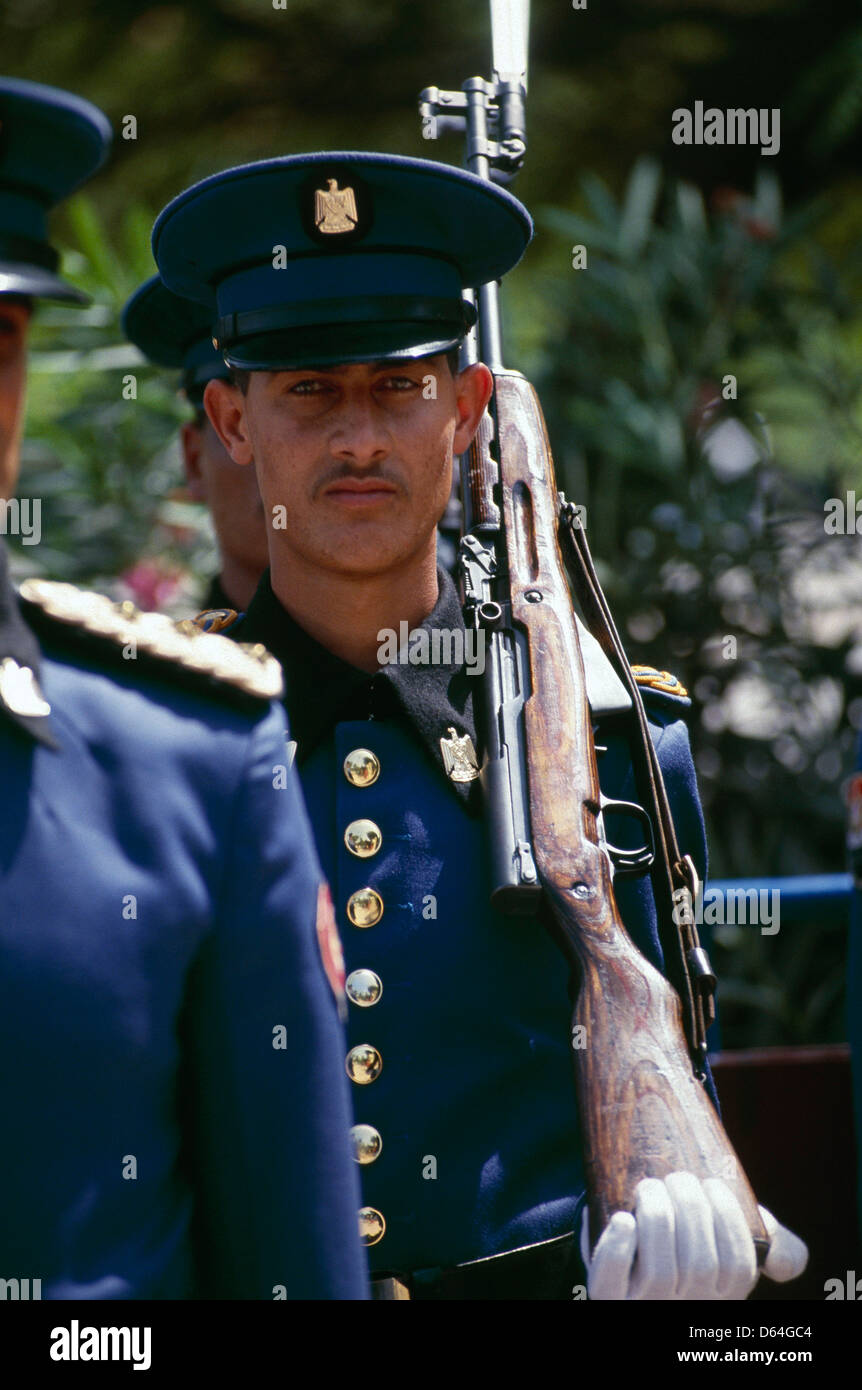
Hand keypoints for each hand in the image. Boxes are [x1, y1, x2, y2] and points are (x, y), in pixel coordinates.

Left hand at [580, 1172, 807, 1299]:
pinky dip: (618, 1247)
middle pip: (698, 1265)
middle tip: (676, 1178)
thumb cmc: (684, 1238)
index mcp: (721, 1294)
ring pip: (659, 1271)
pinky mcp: (606, 1297)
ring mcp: (645, 1305)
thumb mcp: (726, 1239)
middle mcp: (686, 1306)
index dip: (728, 1221)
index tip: (713, 1184)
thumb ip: (766, 1242)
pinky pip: (610, 1281)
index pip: (738, 1266)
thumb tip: (787, 1263)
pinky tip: (623, 1219)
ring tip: (649, 1188)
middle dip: (689, 1209)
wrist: (625, 1248)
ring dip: (656, 1218)